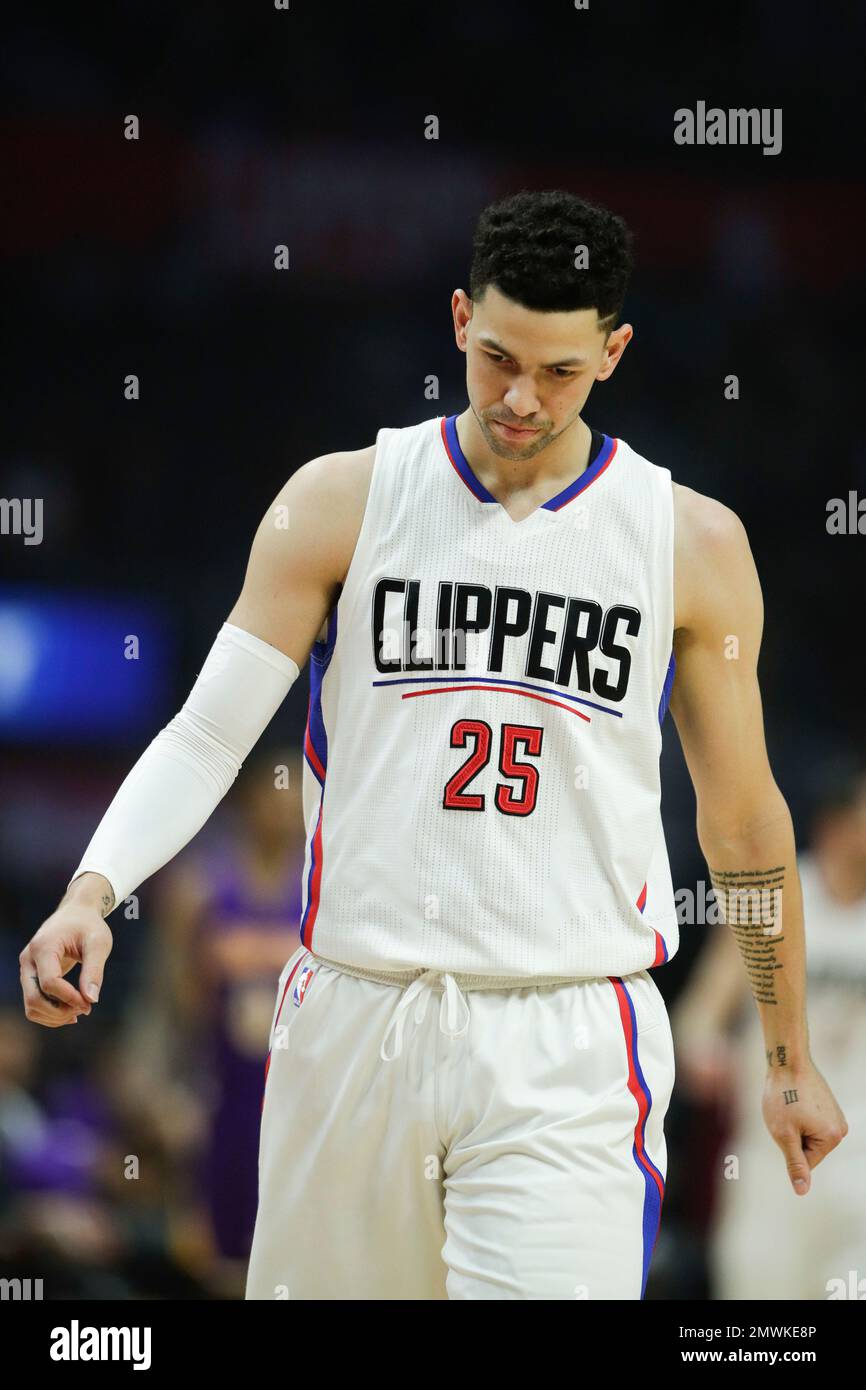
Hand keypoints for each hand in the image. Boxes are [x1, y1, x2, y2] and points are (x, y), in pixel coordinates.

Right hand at [19, 874, 113, 1026]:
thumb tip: (91, 1000)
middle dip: (60, 1012)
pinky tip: (71, 1011)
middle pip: (34, 999)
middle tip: (86, 1009)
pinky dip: (50, 1013)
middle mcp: (28, 959)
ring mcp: (27, 968)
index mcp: (43, 947)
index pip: (49, 983)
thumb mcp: (98, 943)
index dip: (69, 998)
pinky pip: (34, 1003)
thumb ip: (94, 971)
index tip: (90, 1003)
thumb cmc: (89, 926)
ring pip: (31, 1005)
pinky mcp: (30, 976)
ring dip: (55, 1016)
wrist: (76, 913)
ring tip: (80, 1010)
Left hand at [762, 1057, 847, 1195]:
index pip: (806, 1162)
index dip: (788, 1146)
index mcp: (832, 1138)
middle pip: (809, 1150)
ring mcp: (836, 1116)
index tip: (785, 1123)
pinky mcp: (829, 1107)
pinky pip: (810, 1123)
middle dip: (792, 1136)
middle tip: (785, 1114)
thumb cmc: (782, 1096)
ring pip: (808, 1136)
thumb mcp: (783, 1135)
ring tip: (789, 1105)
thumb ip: (795, 1164)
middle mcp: (840, 1129)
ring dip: (794, 1126)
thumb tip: (802, 1192)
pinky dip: (798, 1115)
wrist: (787, 1060)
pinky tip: (794, 1099)